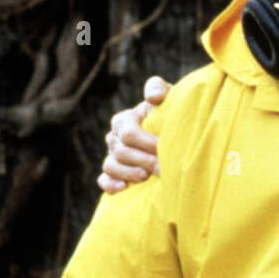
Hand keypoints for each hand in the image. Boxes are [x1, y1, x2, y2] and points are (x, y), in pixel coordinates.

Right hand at [97, 75, 170, 192]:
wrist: (174, 133)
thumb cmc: (170, 113)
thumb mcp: (168, 97)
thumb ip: (159, 89)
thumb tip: (152, 96)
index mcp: (125, 120)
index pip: (128, 133)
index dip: (146, 142)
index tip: (163, 147)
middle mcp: (115, 137)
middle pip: (121, 151)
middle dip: (142, 160)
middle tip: (161, 168)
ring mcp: (112, 155)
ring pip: (110, 166)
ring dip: (128, 173)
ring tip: (146, 177)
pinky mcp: (113, 172)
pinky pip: (104, 179)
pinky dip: (111, 184)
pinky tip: (124, 188)